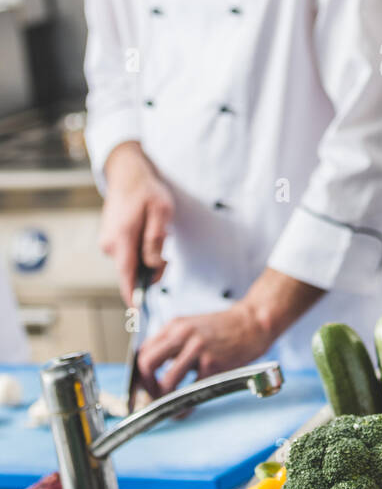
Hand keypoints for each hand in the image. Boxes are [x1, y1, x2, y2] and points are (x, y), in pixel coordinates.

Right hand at [99, 142, 173, 303]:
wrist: (127, 174)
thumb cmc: (146, 191)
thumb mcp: (161, 212)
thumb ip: (156, 240)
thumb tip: (153, 265)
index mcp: (121, 239)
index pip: (126, 276)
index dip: (133, 296)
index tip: (138, 314)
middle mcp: (109, 245)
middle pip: (132, 272)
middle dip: (151, 271)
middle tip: (166, 257)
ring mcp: (107, 244)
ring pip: (131, 264)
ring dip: (147, 259)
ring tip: (157, 236)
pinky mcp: (110, 241)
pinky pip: (128, 256)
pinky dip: (140, 252)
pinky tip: (147, 235)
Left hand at [134, 268, 323, 396]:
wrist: (253, 322)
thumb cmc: (225, 327)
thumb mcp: (193, 326)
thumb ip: (174, 343)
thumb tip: (156, 369)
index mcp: (174, 326)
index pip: (144, 351)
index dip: (141, 373)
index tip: (147, 385)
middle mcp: (182, 335)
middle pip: (147, 364)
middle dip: (147, 387)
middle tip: (154, 397)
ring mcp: (198, 349)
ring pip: (167, 381)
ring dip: (164, 399)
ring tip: (170, 406)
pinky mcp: (213, 363)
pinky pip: (192, 390)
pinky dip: (185, 405)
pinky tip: (187, 408)